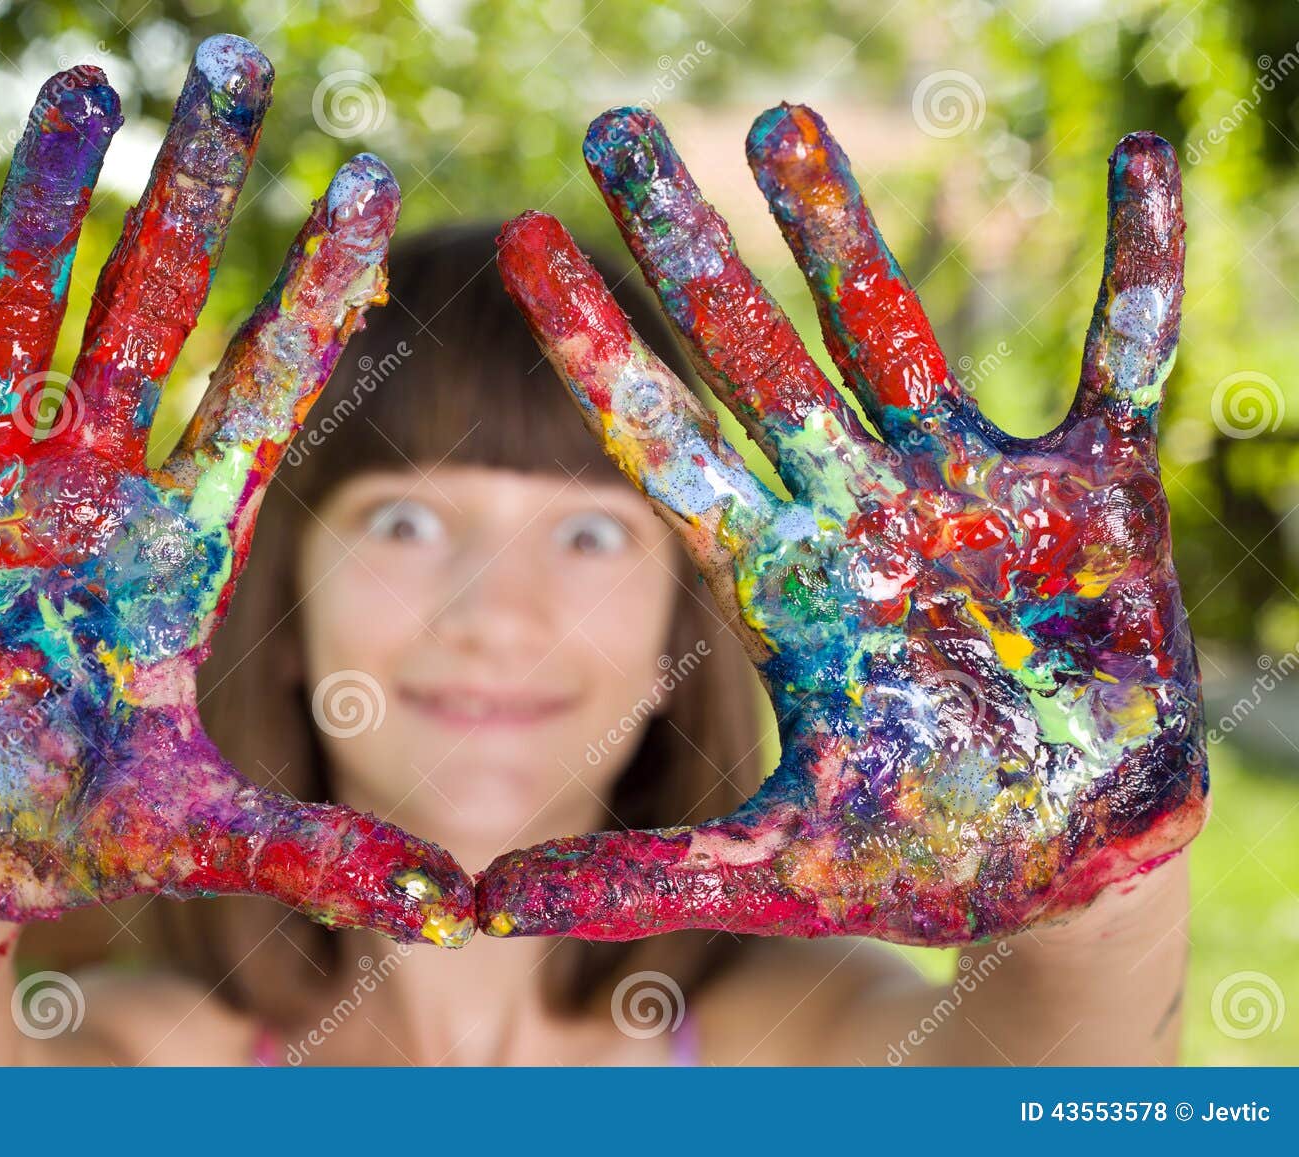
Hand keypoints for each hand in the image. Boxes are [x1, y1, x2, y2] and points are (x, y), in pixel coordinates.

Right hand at [0, 35, 471, 1015]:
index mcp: (172, 545)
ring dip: (44, 206)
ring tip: (83, 85)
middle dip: (196, 196)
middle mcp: (85, 490)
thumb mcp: (205, 835)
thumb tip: (460, 904)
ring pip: (17, 317)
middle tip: (240, 68)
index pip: (265, 391)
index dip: (319, 291)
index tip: (375, 183)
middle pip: (153, 312)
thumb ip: (328, 856)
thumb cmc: (73, 828)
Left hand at [482, 104, 1207, 943]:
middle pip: (753, 357)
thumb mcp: (766, 864)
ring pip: (892, 334)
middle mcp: (861, 512)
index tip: (521, 248)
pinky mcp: (1096, 498)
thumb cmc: (914, 856)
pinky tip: (1142, 171)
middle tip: (610, 130)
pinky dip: (1140, 275)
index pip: (668, 443)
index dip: (596, 350)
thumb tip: (471, 909)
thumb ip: (626, 879)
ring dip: (840, 230)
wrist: (1057, 869)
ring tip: (776, 119)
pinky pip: (1121, 364)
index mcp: (785, 582)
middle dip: (686, 248)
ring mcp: (973, 495)